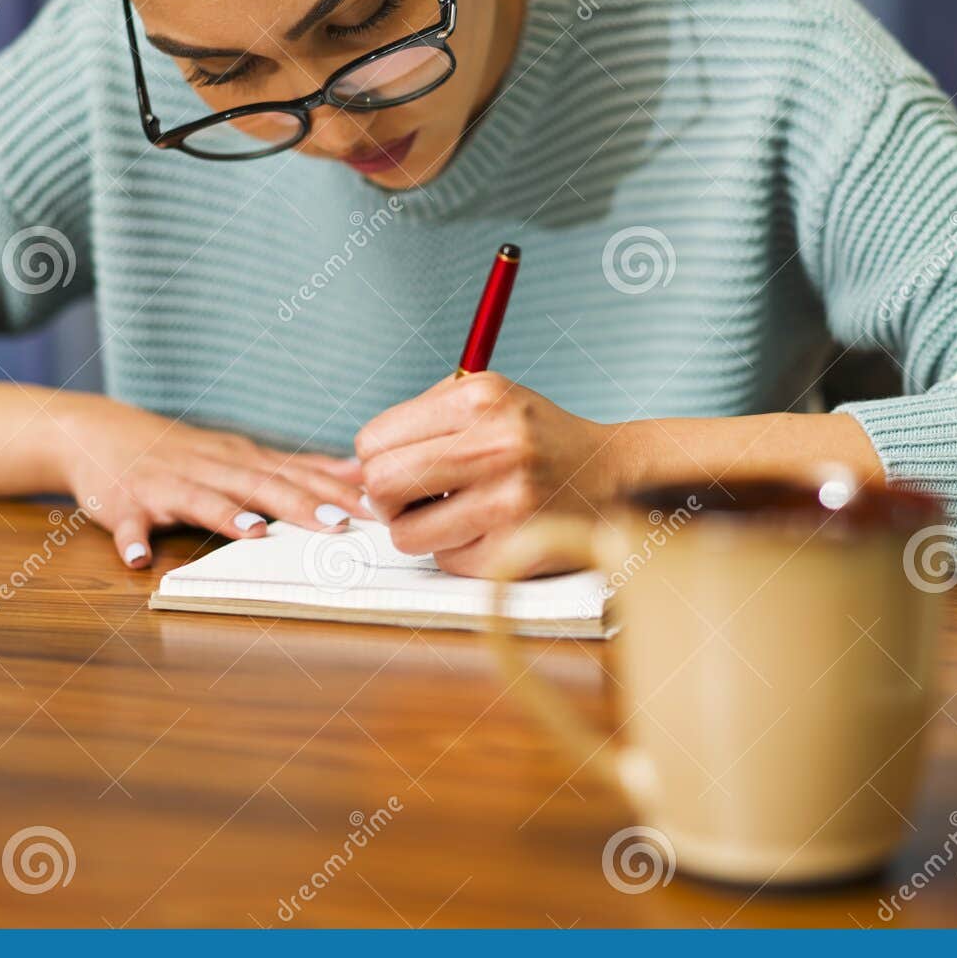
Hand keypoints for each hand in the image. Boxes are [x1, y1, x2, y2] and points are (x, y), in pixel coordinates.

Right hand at [53, 396, 364, 568]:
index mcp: (240, 461)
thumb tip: (355, 471)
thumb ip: (295, 467)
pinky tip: (141, 561)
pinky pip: (128, 525)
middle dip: (298, 504)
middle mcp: (209, 469)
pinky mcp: (123, 504)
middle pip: (259, 485)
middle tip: (336, 524)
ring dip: (226, 515)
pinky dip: (132, 541)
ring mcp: (165, 485)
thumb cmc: (182, 452)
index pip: (296, 474)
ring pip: (199, 498)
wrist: (97, 432)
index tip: (373, 508)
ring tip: (255, 533)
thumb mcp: (242, 453)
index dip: (334, 491)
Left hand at [354, 373, 619, 577]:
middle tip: (411, 497)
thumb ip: (418, 421)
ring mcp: (509, 499)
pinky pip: (446, 561)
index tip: (399, 465)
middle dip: (386, 498)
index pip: (374, 439)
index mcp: (479, 396)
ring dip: (419, 530)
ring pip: (405, 534)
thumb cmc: (534, 436)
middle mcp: (496, 444)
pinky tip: (485, 528)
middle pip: (381, 485)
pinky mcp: (518, 545)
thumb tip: (345, 471)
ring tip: (450, 512)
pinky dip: (455, 550)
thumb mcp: (484, 398)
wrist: (611, 473)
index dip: (375, 459)